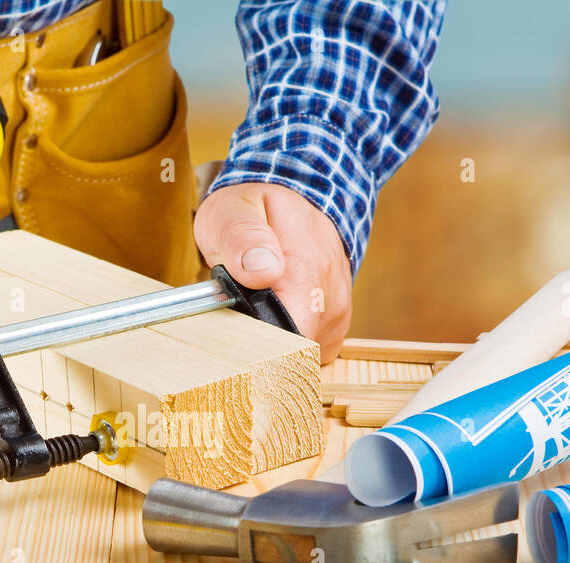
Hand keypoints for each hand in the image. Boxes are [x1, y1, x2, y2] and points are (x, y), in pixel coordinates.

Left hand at [194, 182, 352, 359]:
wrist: (301, 197)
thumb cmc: (258, 206)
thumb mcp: (234, 210)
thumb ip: (243, 237)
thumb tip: (262, 271)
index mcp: (308, 274)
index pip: (290, 343)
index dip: (257, 353)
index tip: (232, 343)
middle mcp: (331, 301)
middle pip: (291, 357)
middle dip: (258, 348)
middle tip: (235, 318)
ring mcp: (337, 316)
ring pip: (299, 357)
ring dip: (272, 342)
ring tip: (254, 309)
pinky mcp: (335, 326)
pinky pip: (308, 351)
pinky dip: (286, 340)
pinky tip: (273, 316)